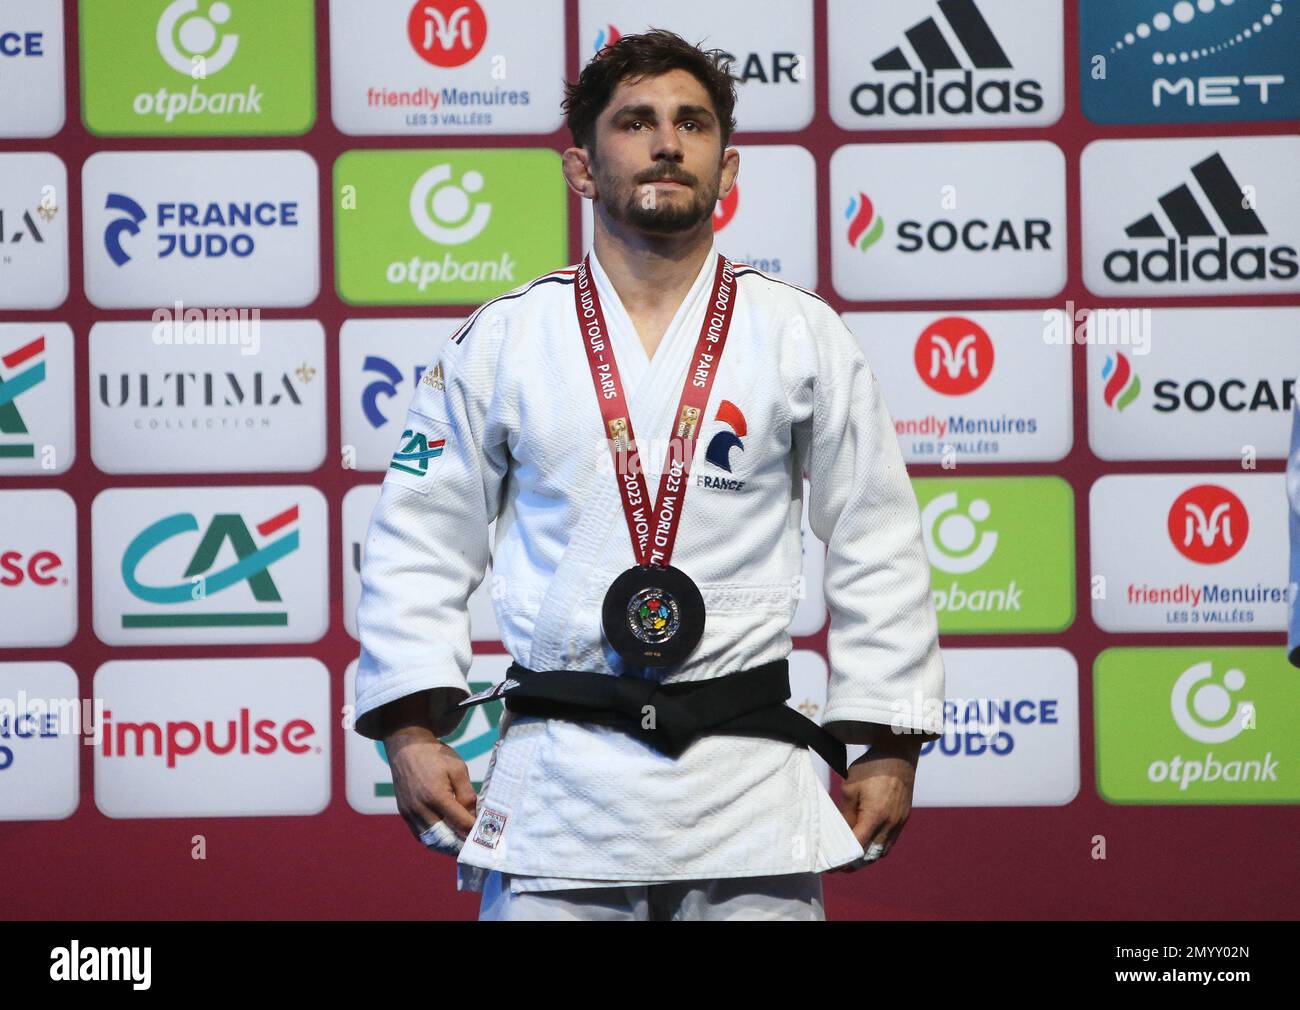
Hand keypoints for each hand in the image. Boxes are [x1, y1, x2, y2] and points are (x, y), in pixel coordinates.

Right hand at [383, 724, 477, 854]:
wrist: (407, 748)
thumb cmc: (435, 756)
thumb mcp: (458, 769)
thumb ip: (467, 794)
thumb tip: (473, 816)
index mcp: (436, 796)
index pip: (460, 823)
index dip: (474, 830)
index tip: (486, 834)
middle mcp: (421, 808)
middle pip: (445, 838)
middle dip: (461, 844)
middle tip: (475, 846)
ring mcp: (410, 813)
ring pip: (431, 841)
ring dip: (447, 845)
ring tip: (462, 845)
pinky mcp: (404, 813)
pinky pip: (420, 835)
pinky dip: (434, 840)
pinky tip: (446, 837)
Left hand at [832, 735, 921, 871]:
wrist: (898, 754)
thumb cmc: (871, 768)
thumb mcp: (850, 788)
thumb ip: (846, 814)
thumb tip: (842, 833)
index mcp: (875, 816)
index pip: (858, 847)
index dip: (844, 858)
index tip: (832, 865)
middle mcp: (890, 824)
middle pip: (871, 855)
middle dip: (855, 864)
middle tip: (839, 866)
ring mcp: (899, 822)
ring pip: (882, 851)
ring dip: (867, 857)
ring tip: (851, 857)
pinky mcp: (903, 818)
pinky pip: (890, 841)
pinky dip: (877, 846)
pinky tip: (866, 841)